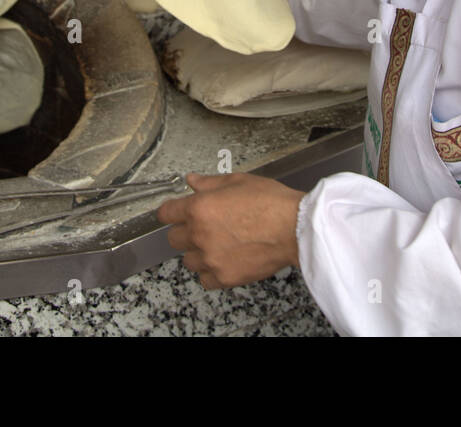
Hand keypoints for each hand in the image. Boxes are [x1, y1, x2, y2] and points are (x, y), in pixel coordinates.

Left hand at [157, 173, 304, 288]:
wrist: (294, 228)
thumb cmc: (271, 203)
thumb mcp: (238, 181)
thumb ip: (209, 183)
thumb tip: (192, 181)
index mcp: (199, 208)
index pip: (166, 213)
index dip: (170, 212)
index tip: (174, 214)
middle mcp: (199, 234)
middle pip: (173, 238)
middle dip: (185, 232)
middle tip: (202, 228)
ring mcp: (210, 258)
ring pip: (188, 261)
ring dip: (198, 253)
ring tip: (217, 245)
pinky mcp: (224, 277)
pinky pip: (205, 279)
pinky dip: (211, 272)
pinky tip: (224, 261)